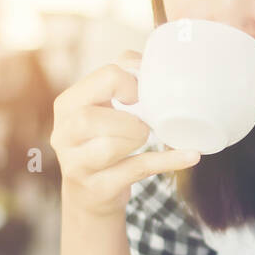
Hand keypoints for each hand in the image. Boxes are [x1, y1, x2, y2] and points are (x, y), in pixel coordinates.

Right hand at [49, 53, 199, 216]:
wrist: (89, 195)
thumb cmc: (100, 140)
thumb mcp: (101, 107)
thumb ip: (119, 77)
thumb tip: (147, 60)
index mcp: (67, 104)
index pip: (103, 79)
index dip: (131, 83)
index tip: (140, 95)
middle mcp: (63, 134)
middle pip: (90, 118)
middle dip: (127, 119)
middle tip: (142, 124)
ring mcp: (77, 164)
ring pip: (110, 147)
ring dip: (138, 140)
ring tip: (146, 140)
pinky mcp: (98, 188)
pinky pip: (137, 169)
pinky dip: (167, 161)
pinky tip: (191, 155)